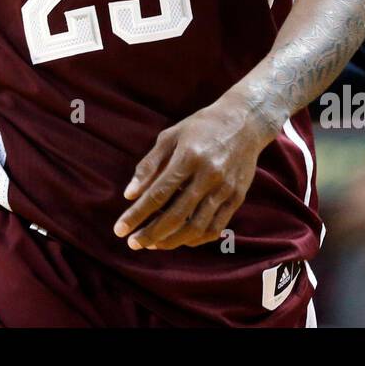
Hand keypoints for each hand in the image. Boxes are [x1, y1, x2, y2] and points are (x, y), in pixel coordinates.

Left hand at [114, 95, 271, 250]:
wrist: (245, 121)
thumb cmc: (201, 127)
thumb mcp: (170, 137)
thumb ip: (149, 166)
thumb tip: (129, 195)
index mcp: (188, 157)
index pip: (157, 194)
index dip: (136, 215)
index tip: (119, 229)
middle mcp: (208, 176)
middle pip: (176, 216)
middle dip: (151, 234)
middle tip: (132, 243)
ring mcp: (225, 189)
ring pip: (196, 228)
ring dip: (171, 241)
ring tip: (153, 244)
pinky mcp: (237, 198)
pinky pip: (215, 228)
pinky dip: (196, 239)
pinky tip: (180, 239)